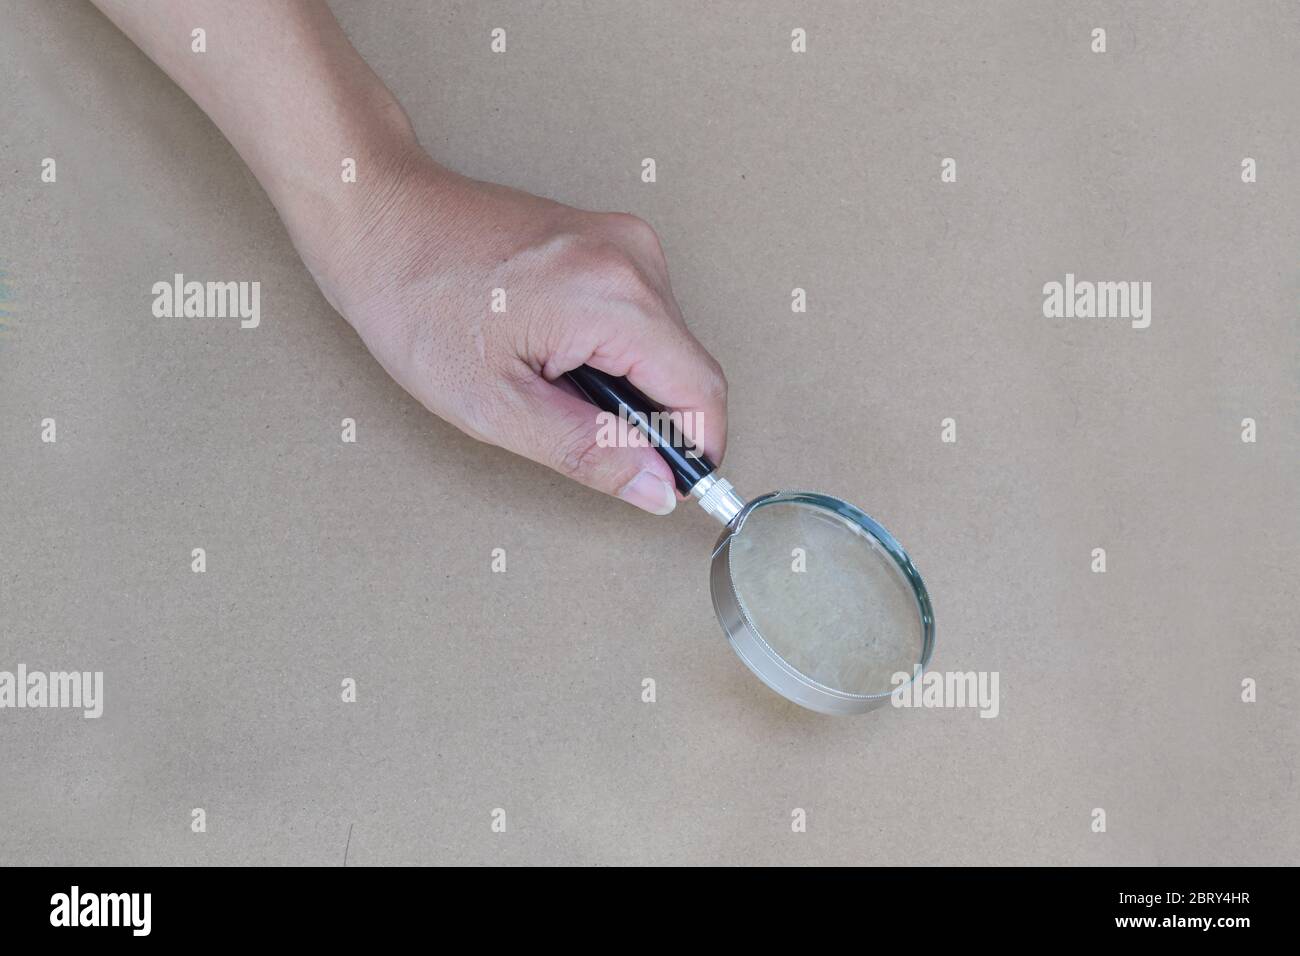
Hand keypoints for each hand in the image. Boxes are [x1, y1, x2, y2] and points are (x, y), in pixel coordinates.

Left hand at [301, 146, 728, 514]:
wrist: (378, 218)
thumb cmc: (415, 302)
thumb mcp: (494, 406)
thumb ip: (588, 452)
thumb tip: (658, 488)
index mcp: (613, 297)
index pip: (702, 394)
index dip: (693, 452)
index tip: (665, 486)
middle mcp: (634, 258)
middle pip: (688, 369)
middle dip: (650, 418)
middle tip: (574, 430)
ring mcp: (626, 240)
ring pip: (667, 345)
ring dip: (628, 384)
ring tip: (549, 382)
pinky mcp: (611, 238)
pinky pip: (644, 315)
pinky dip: (614, 351)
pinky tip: (553, 351)